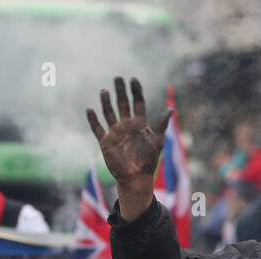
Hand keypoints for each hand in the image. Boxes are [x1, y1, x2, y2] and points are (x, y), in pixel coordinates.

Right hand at [86, 77, 172, 220]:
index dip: (136, 91)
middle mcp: (127, 126)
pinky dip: (93, 120)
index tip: (133, 80)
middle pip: (122, 104)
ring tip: (104, 91)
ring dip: (106, 102)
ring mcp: (115, 133)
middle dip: (120, 91)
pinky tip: (90, 110)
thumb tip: (171, 109)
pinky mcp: (106, 142)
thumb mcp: (157, 141)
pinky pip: (97, 129)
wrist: (135, 178)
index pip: (137, 103)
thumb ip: (161, 125)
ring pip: (109, 113)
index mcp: (139, 124)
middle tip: (118, 78)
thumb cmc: (148, 161)